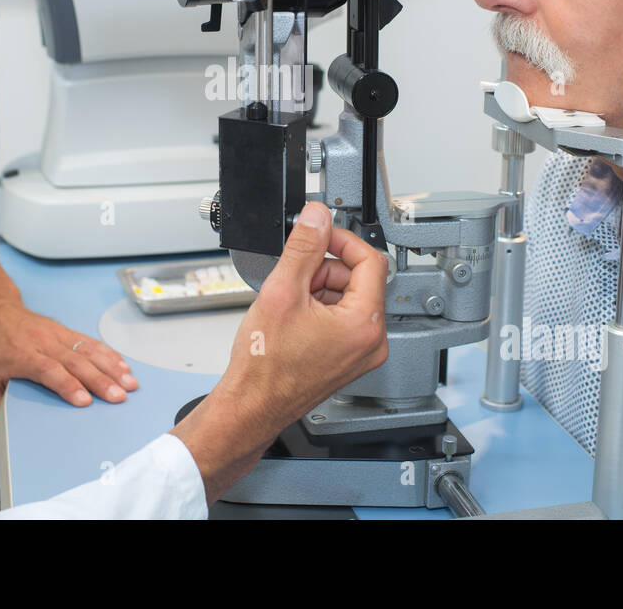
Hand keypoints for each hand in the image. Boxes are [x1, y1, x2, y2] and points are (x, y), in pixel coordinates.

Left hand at [0, 262, 139, 419]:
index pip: (49, 370)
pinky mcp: (66, 332)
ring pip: (88, 351)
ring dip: (111, 367)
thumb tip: (9, 432)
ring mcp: (57, 335)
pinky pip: (90, 342)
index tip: (85, 400)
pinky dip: (109, 354)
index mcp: (21, 356)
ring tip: (129, 382)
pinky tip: (123, 365)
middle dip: (100, 380)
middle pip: (76, 362)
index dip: (68, 385)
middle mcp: (42, 343)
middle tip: (119, 396)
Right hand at [170, 201, 388, 502]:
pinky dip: (320, 309)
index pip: (371, 260)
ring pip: (349, 298)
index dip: (342, 240)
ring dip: (320, 288)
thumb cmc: (265, 365)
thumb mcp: (282, 291)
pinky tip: (293, 317)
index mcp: (365, 324)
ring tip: (290, 301)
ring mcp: (361, 353)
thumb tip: (317, 217)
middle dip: (325, 268)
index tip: (320, 234)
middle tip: (295, 275)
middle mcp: (372, 342)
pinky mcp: (348, 359)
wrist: (251, 405)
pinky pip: (343, 319)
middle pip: (359, 279)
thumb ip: (304, 246)